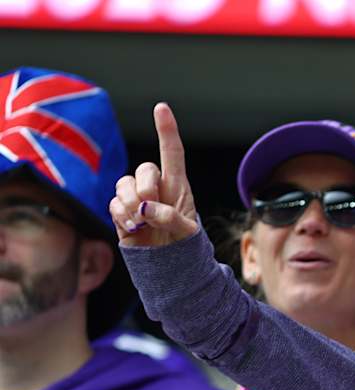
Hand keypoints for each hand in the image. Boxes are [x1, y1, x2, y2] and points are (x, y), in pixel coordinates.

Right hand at [109, 103, 198, 246]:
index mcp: (177, 185)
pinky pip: (113, 203)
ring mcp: (136, 198)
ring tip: (142, 222)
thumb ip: (171, 219)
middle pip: (144, 168)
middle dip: (146, 187)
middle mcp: (155, 187)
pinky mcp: (121, 211)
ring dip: (131, 203)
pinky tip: (133, 228)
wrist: (167, 264)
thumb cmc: (183, 244)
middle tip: (151, 209)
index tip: (161, 107)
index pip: (172, 152)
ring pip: (124, 183)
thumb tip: (146, 210)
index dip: (166, 129)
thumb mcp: (186, 232)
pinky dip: (122, 215)